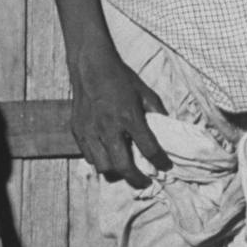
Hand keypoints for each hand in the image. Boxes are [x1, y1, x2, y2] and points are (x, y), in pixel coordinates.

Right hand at [70, 47, 171, 186]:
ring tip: (124, 167)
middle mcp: (108, 126)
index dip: (160, 162)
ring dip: (116, 170)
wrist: (91, 65)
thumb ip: (157, 112)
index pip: (148, 148)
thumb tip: (168, 129)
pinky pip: (89, 156)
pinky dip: (100, 160)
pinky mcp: (78, 130)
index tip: (165, 166)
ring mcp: (90, 130)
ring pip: (103, 166)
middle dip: (136, 179)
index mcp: (129, 116)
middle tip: (144, 181)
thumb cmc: (120, 78)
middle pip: (122, 166)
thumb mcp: (144, 91)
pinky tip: (108, 153)